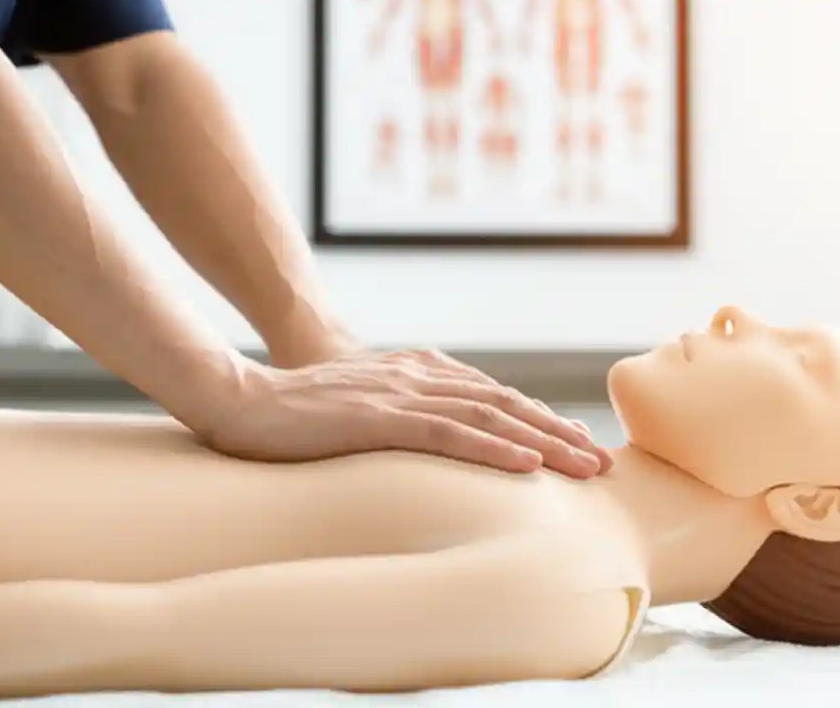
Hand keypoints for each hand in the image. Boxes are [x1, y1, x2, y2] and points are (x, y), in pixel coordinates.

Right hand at [194, 351, 612, 477]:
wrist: (239, 400)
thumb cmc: (294, 415)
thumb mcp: (360, 413)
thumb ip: (398, 423)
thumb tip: (431, 453)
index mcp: (415, 373)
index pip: (491, 397)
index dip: (538, 420)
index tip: (575, 444)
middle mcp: (417, 376)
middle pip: (504, 403)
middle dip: (557, 432)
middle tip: (600, 462)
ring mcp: (399, 393)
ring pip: (488, 415)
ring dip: (543, 442)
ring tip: (583, 466)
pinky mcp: (377, 416)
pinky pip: (447, 432)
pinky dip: (492, 447)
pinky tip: (525, 464)